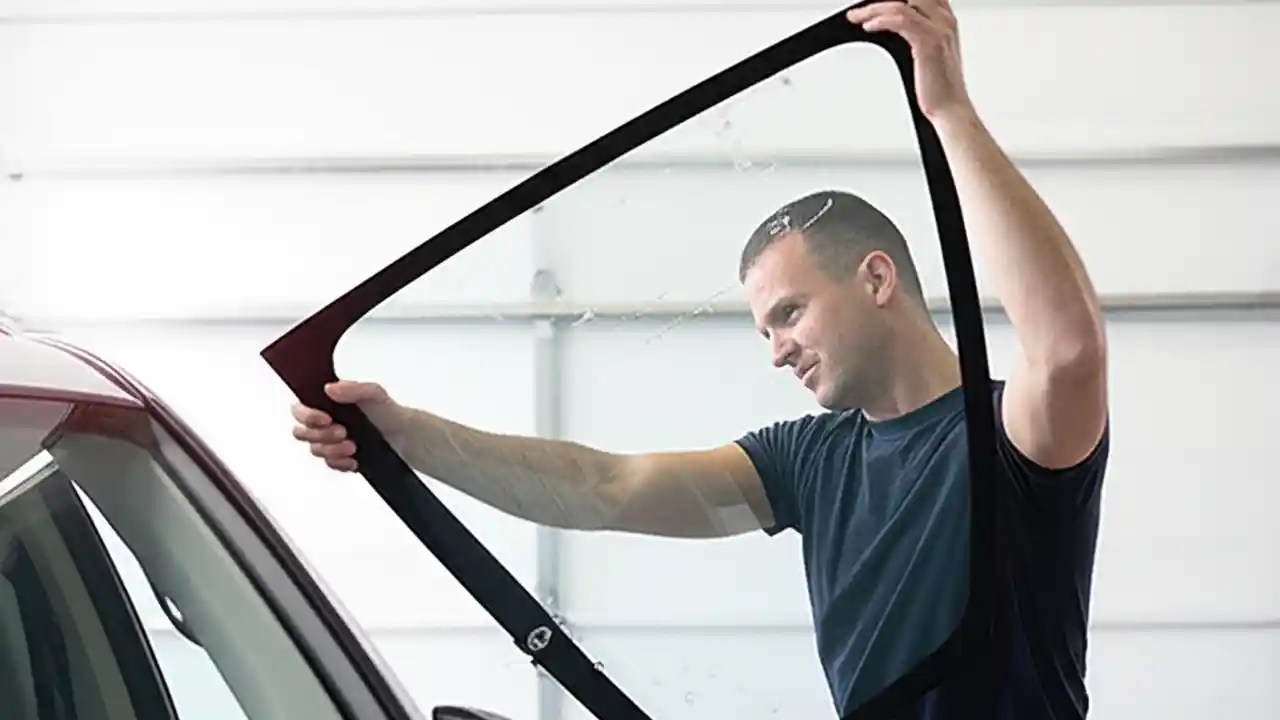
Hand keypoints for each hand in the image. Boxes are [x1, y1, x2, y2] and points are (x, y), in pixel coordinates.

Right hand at [291, 380, 409, 471]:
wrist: (404, 435)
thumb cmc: (386, 411)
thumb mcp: (373, 393)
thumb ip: (353, 388)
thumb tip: (329, 388)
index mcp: (326, 404)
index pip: (299, 410)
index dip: (307, 416)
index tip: (326, 418)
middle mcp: (324, 423)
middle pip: (301, 433)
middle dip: (320, 435)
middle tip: (342, 432)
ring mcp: (330, 442)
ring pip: (315, 450)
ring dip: (332, 450)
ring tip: (353, 446)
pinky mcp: (339, 458)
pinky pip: (330, 465)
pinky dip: (341, 463)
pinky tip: (354, 460)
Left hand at [847, 0, 974, 124]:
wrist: (950, 109)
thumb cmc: (937, 87)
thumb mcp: (925, 54)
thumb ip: (912, 34)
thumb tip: (886, 26)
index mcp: (945, 20)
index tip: (871, 4)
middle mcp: (944, 20)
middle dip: (880, 1)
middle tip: (858, 9)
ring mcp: (939, 29)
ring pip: (901, 5)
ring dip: (873, 10)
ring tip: (856, 17)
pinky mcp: (929, 43)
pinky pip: (901, 20)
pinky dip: (881, 21)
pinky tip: (868, 27)